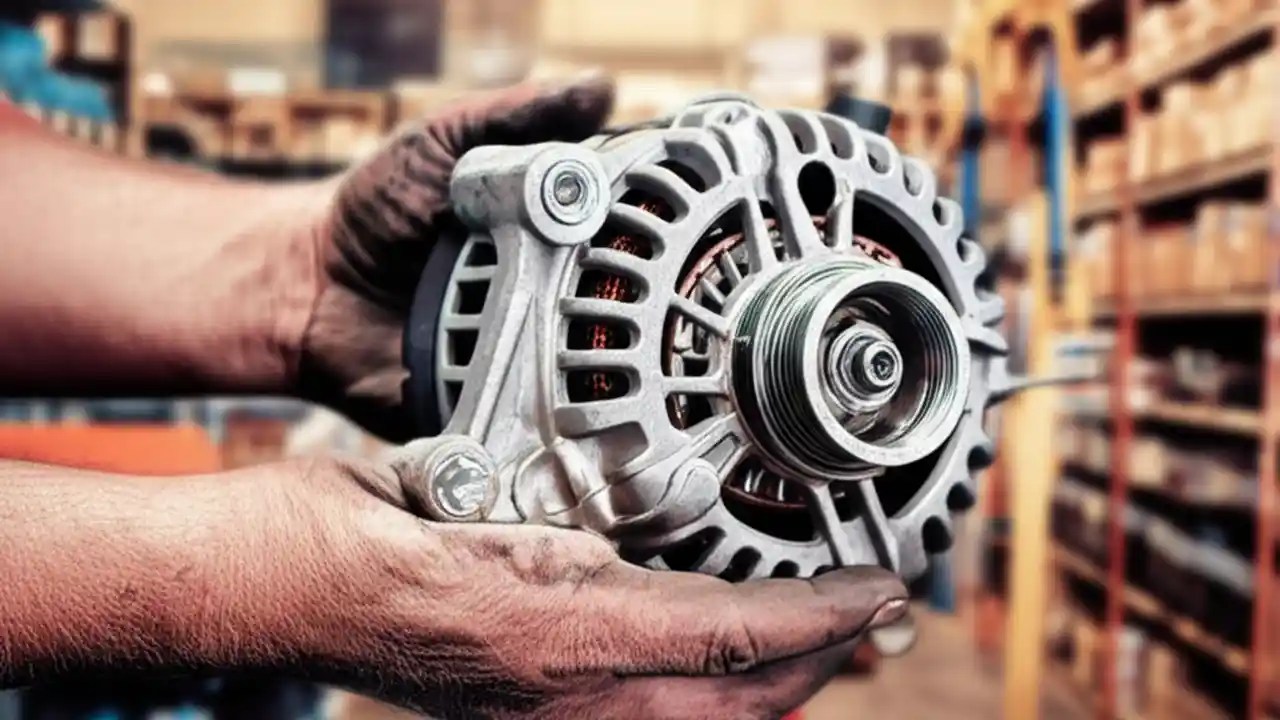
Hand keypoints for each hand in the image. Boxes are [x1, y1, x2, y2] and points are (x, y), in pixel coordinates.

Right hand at [244, 457, 908, 718]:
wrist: (284, 587)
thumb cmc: (364, 532)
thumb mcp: (485, 493)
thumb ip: (578, 524)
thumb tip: (658, 517)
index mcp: (567, 632)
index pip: (736, 634)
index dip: (823, 614)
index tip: (880, 583)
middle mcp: (570, 695)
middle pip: (741, 702)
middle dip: (822, 661)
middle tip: (872, 611)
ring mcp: (551, 718)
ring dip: (776, 687)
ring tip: (820, 640)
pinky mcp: (531, 716)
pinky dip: (713, 700)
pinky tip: (723, 668)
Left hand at [297, 78, 615, 439]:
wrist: (303, 284)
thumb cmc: (374, 206)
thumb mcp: (442, 143)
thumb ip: (515, 116)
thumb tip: (601, 87)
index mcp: (543, 236)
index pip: (617, 238)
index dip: (645, 236)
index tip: (667, 233)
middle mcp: (540, 296)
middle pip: (609, 309)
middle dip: (615, 302)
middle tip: (611, 288)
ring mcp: (515, 353)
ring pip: (577, 369)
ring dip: (578, 356)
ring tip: (572, 337)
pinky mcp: (488, 401)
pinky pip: (523, 417)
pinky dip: (535, 411)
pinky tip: (547, 395)